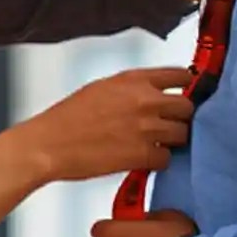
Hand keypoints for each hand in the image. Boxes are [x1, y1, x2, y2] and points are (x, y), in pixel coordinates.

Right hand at [17, 68, 193, 182]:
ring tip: (154, 144)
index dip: (185, 86)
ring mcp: (147, 127)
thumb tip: (153, 96)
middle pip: (187, 107)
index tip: (183, 94)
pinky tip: (142, 159)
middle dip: (180, 117)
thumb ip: (131, 89)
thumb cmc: (68, 119)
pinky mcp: (143, 154)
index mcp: (133, 80)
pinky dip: (158, 161)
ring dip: (172, 141)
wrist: (49, 145)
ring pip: (183, 134)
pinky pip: (168, 158)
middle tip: (167, 125)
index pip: (180, 75)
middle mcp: (145, 100)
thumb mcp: (102, 89)